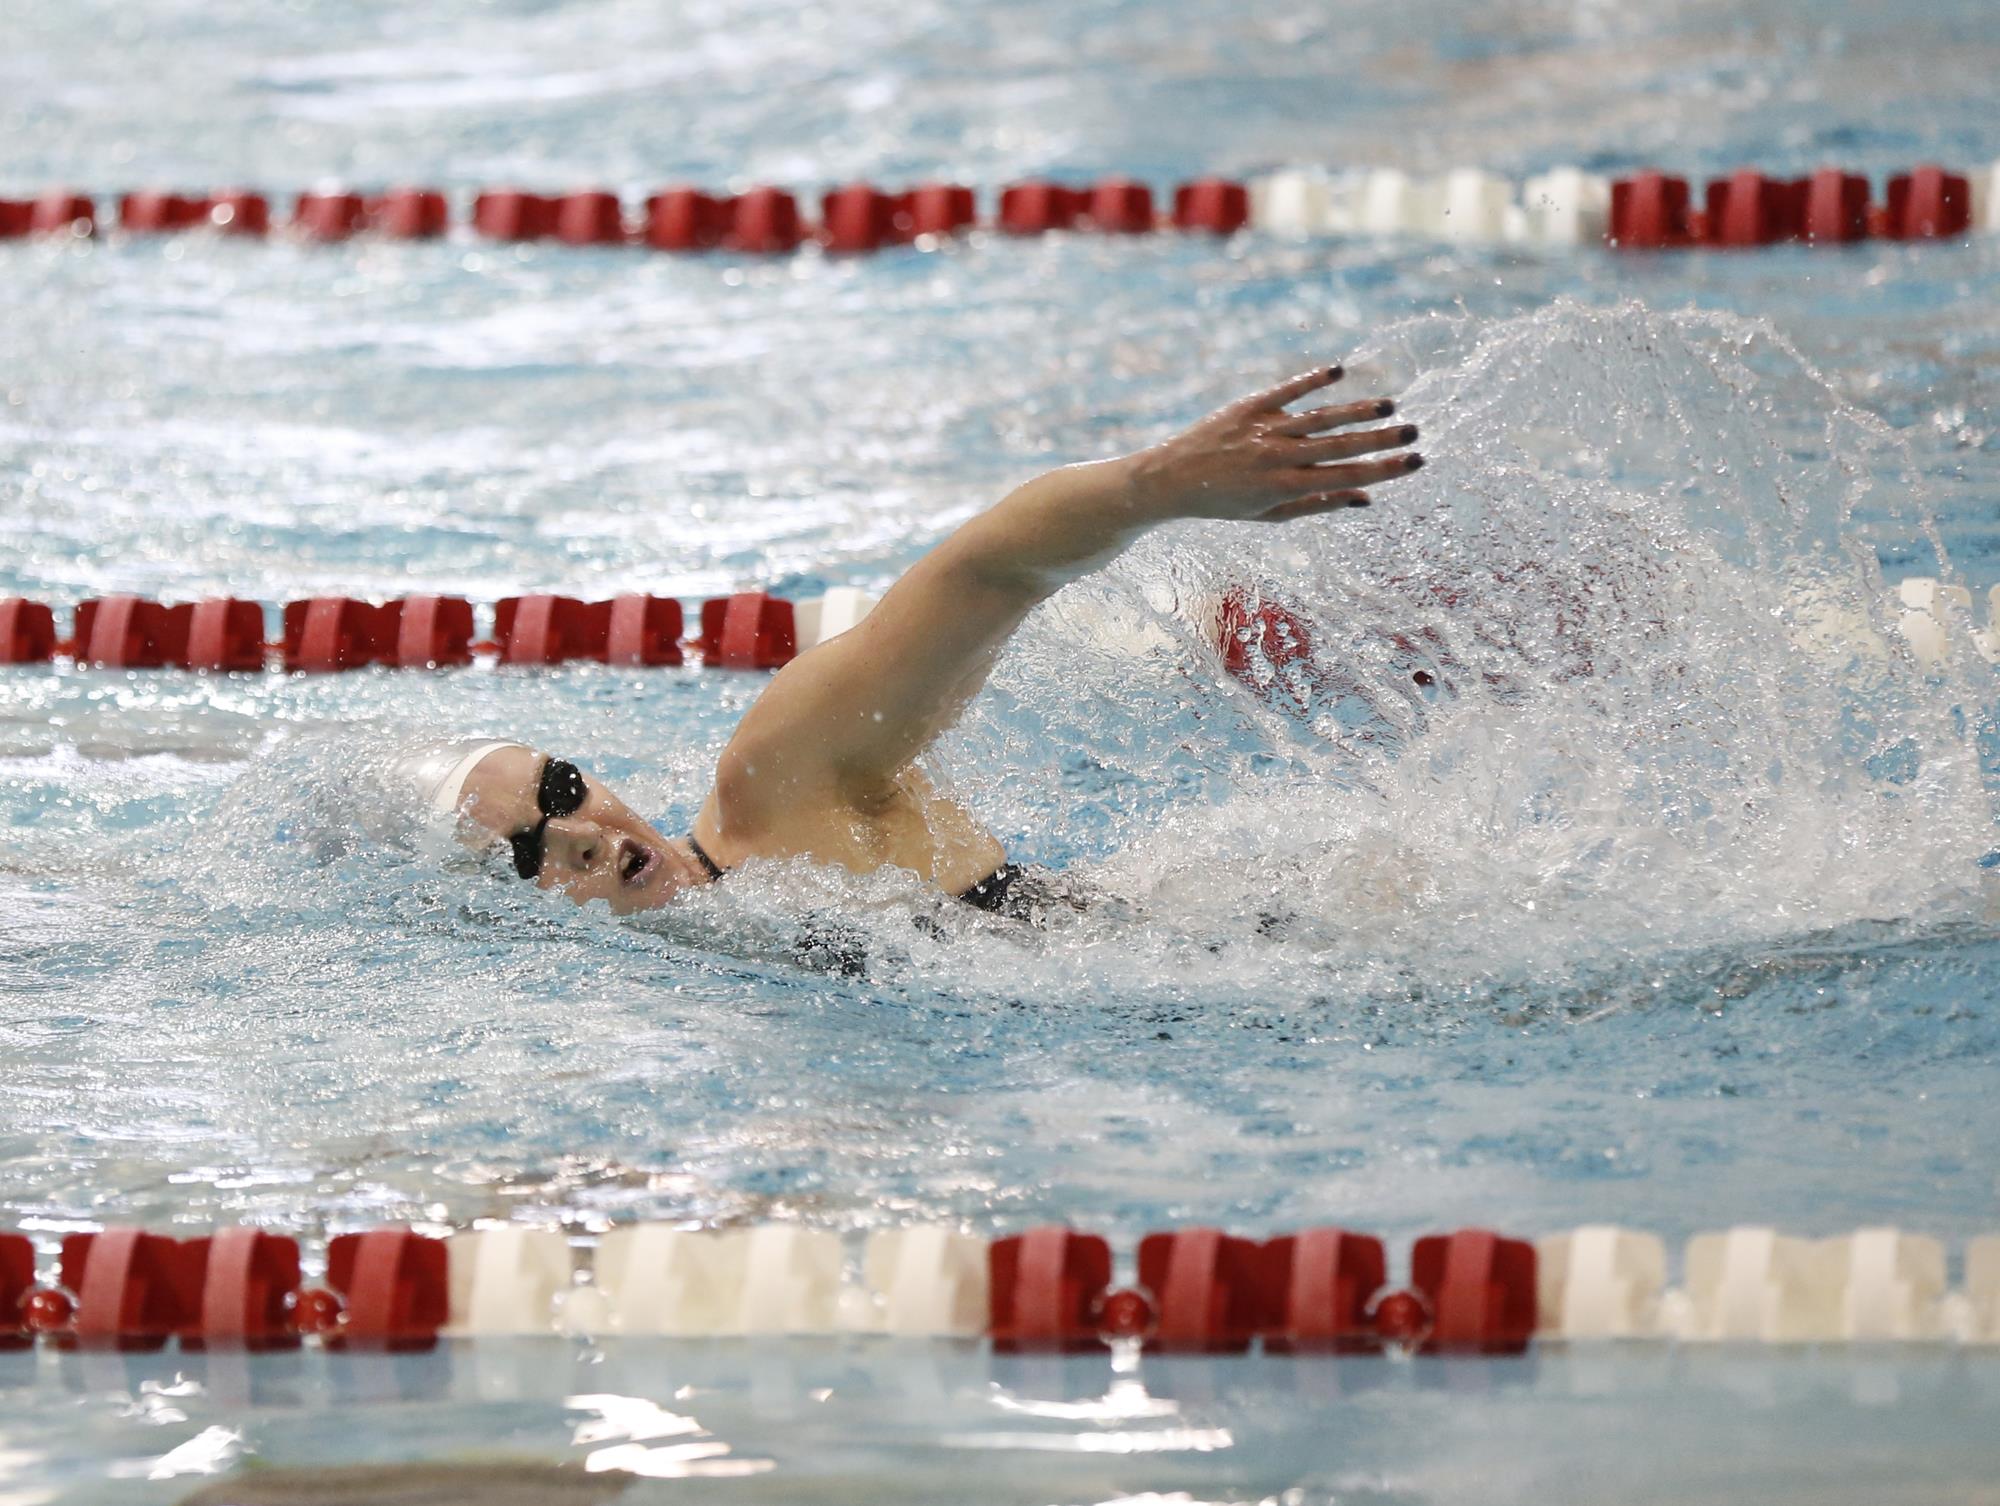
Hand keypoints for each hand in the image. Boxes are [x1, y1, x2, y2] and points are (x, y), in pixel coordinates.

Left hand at [1126, 365, 1421, 522]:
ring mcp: (1264, 429)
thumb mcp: (1271, 514)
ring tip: (1390, 404)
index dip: (1384, 469)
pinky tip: (1339, 370)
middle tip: (1415, 431)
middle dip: (1380, 439)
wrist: (1171, 480)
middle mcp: (1278, 457)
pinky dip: (1311, 380)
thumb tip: (1367, 498)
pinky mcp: (1249, 407)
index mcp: (1286, 488)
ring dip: (1355, 410)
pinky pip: (1286, 391)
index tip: (1415, 461)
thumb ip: (1319, 505)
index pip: (1346, 477)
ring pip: (1318, 418)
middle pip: (1339, 447)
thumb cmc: (1225, 502)